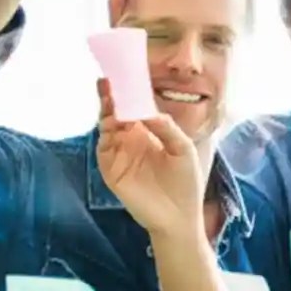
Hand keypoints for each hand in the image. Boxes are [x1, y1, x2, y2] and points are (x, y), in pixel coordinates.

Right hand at [95, 79, 204, 234]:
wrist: (178, 217)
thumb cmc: (185, 182)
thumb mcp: (182, 149)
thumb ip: (166, 128)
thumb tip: (146, 109)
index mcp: (149, 132)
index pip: (135, 107)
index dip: (130, 91)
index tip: (126, 73)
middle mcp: (131, 139)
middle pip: (117, 111)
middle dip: (113, 95)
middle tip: (110, 78)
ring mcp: (119, 152)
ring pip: (108, 124)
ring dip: (108, 108)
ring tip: (110, 93)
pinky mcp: (111, 167)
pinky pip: (105, 145)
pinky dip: (108, 130)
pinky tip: (115, 119)